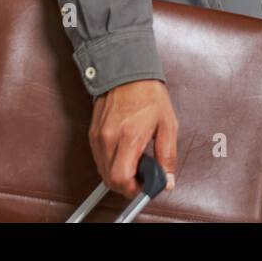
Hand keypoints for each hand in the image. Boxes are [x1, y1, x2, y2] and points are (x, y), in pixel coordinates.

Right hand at [89, 78, 177, 199]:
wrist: (127, 71)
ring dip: (118, 174)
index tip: (145, 186)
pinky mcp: (93, 133)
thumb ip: (168, 155)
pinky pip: (99, 158)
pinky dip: (111, 163)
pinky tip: (124, 153)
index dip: (134, 189)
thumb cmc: (149, 94)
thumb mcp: (168, 124)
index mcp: (129, 136)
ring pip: (103, 171)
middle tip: (142, 177)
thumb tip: (167, 180)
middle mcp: (109, 138)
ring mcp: (98, 136)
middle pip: (110, 179)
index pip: (121, 178)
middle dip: (127, 185)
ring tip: (135, 161)